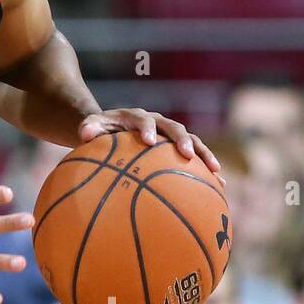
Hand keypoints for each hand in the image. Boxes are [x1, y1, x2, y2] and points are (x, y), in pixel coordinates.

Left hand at [77, 108, 223, 181]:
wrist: (112, 128)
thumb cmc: (100, 132)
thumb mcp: (91, 127)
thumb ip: (89, 128)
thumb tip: (84, 135)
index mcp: (136, 117)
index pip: (143, 120)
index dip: (147, 129)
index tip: (149, 141)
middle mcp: (157, 122)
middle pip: (174, 128)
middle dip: (182, 140)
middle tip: (186, 154)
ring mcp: (170, 134)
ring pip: (192, 140)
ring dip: (203, 154)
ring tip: (215, 171)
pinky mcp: (178, 146)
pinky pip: (195, 156)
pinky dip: (207, 169)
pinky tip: (220, 186)